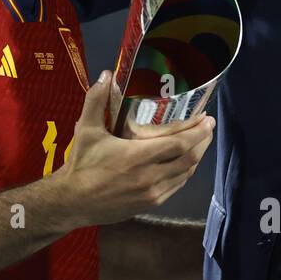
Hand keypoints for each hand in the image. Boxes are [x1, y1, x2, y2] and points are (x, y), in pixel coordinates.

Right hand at [52, 71, 214, 226]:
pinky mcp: (150, 204)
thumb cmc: (81, 165)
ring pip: (185, 174)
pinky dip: (184, 173)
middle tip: (207, 127)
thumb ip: (96, 100)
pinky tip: (184, 164)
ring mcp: (152, 193)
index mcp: (137, 157)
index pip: (179, 144)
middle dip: (203, 142)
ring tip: (200, 142)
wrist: (72, 202)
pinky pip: (175, 187)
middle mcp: (150, 177)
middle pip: (189, 159)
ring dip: (196, 158)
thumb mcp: (86, 130)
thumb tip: (106, 75)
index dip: (197, 131)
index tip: (208, 119)